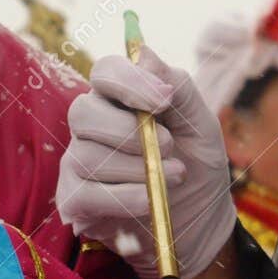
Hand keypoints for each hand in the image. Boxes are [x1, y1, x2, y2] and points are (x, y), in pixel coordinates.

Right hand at [57, 44, 234, 278]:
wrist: (202, 222)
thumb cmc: (197, 166)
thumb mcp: (201, 125)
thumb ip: (178, 87)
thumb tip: (145, 56)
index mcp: (119, 99)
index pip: (104, 72)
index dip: (129, 81)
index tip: (164, 101)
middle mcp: (92, 126)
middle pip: (84, 112)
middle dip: (129, 131)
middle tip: (170, 146)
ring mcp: (78, 163)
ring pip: (87, 156)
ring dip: (138, 168)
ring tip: (175, 176)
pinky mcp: (75, 201)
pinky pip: (87, 193)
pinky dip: (124, 196)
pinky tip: (150, 200)